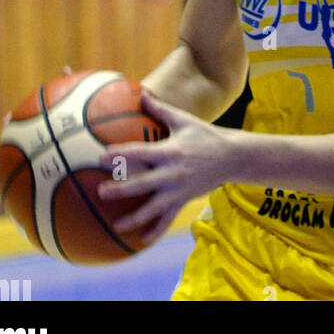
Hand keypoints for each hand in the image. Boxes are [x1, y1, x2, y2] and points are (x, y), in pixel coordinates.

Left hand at [97, 91, 237, 244]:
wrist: (232, 157)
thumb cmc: (205, 135)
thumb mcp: (184, 120)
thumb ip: (161, 109)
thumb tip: (142, 94)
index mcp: (170, 151)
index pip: (140, 153)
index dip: (120, 154)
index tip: (101, 156)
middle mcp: (172, 173)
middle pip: (142, 184)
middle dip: (120, 189)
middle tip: (101, 191)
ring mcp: (178, 190)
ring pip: (153, 208)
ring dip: (133, 218)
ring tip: (116, 225)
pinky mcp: (184, 200)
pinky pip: (167, 219)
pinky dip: (155, 230)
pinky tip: (141, 240)